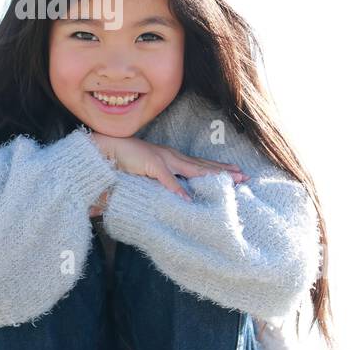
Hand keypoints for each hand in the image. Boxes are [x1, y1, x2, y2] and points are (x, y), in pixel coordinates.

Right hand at [89, 132, 246, 202]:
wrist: (105, 150)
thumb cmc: (124, 162)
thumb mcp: (147, 174)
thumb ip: (162, 183)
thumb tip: (176, 196)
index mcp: (171, 159)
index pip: (199, 165)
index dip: (218, 169)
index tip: (236, 173)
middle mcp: (171, 156)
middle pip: (203, 165)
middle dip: (225, 171)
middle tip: (245, 177)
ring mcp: (162, 159)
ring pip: (193, 169)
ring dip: (212, 176)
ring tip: (230, 181)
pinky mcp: (150, 164)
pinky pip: (166, 179)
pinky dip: (178, 189)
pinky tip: (189, 199)